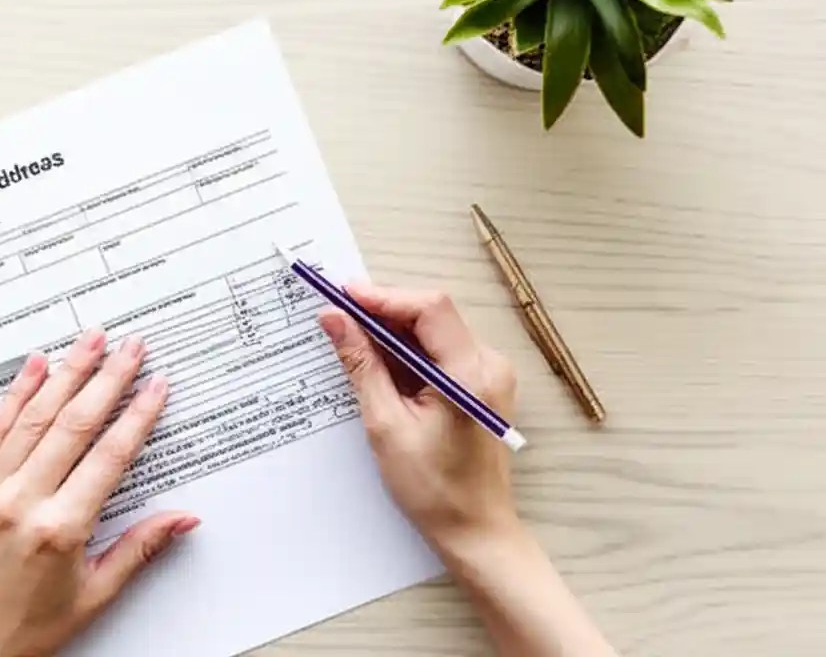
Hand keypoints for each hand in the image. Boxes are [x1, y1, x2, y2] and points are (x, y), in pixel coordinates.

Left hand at [0, 330, 198, 656]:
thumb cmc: (25, 631)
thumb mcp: (93, 596)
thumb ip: (139, 550)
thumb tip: (183, 519)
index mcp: (61, 530)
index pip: (110, 456)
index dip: (138, 415)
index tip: (156, 385)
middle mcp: (22, 503)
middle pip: (74, 425)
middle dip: (107, 379)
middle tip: (131, 347)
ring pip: (34, 418)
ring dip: (65, 374)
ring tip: (88, 341)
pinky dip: (14, 396)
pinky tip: (33, 368)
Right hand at [318, 284, 518, 550]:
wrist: (475, 529)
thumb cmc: (434, 489)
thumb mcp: (386, 424)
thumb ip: (361, 366)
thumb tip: (335, 321)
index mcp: (470, 374)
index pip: (428, 309)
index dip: (383, 297)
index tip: (343, 296)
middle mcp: (489, 365)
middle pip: (433, 314)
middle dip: (384, 311)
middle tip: (339, 314)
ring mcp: (490, 374)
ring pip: (436, 331)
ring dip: (395, 331)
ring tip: (353, 340)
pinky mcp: (483, 384)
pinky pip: (443, 351)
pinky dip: (410, 351)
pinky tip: (381, 363)